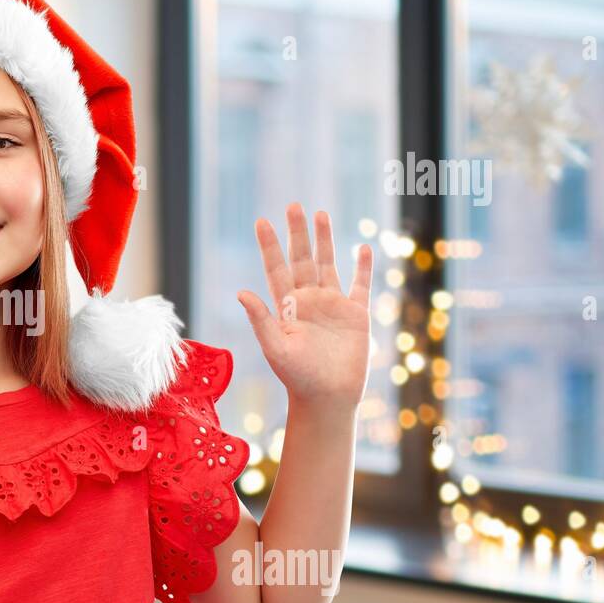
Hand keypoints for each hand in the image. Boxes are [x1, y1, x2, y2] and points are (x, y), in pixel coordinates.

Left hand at [237, 203, 372, 410]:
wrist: (328, 397)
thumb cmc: (298, 377)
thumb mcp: (275, 347)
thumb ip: (260, 319)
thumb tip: (240, 292)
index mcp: (287, 306)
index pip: (276, 268)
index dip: (270, 246)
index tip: (262, 221)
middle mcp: (308, 301)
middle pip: (301, 259)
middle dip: (297, 232)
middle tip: (293, 205)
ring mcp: (332, 306)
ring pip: (328, 265)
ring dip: (324, 240)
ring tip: (321, 214)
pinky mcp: (356, 315)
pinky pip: (360, 285)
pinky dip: (362, 267)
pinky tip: (363, 247)